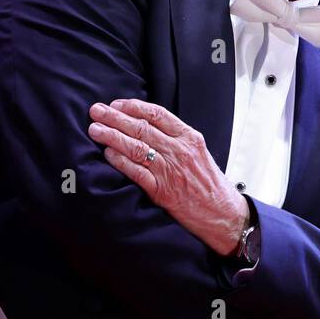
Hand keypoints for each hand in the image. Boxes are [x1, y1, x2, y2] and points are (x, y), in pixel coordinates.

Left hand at [87, 98, 247, 255]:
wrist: (224, 214)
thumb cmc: (210, 185)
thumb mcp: (200, 154)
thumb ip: (177, 140)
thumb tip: (149, 128)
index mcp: (190, 139)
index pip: (158, 114)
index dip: (134, 107)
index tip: (117, 104)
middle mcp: (180, 151)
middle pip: (142, 128)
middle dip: (115, 117)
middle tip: (96, 111)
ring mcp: (171, 170)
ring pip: (136, 147)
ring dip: (112, 136)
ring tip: (95, 130)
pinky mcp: (162, 190)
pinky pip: (137, 172)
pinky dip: (121, 162)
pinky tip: (108, 154)